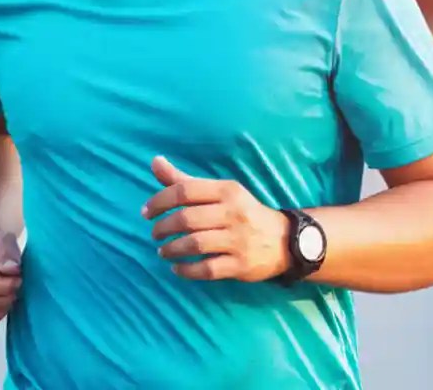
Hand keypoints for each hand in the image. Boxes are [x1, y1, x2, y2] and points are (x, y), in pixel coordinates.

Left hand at [142, 156, 289, 281]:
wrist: (286, 241)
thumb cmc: (243, 212)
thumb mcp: (220, 192)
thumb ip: (185, 180)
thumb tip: (155, 161)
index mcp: (227, 191)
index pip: (184, 191)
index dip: (159, 201)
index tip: (146, 212)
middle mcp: (233, 213)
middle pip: (186, 219)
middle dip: (163, 228)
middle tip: (154, 234)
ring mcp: (238, 240)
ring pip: (194, 244)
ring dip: (172, 249)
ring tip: (162, 251)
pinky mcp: (241, 265)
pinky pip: (207, 269)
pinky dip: (186, 270)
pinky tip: (177, 268)